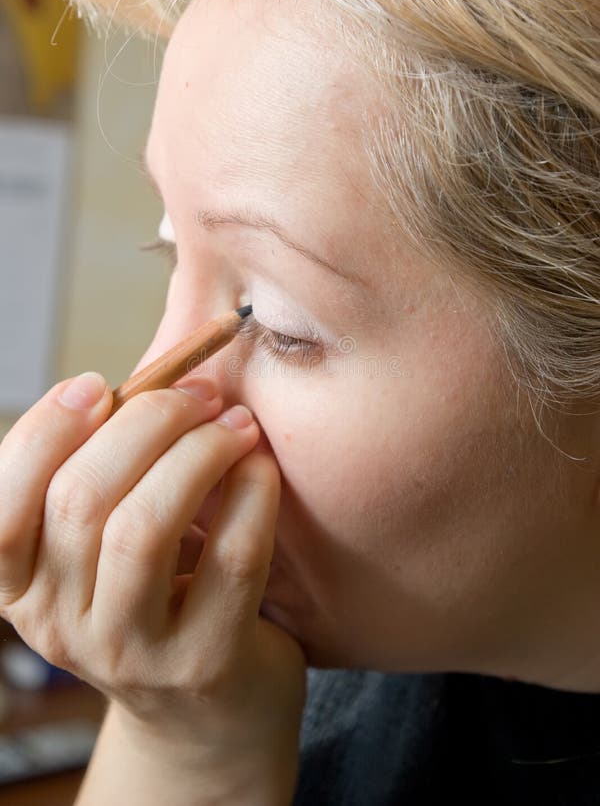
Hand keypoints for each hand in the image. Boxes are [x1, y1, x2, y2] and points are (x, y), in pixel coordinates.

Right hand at [0, 372, 306, 793]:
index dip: (45, 430)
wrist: (209, 709)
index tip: (99, 384)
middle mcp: (60, 625)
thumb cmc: (159, 593)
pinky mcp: (204, 661)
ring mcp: (131, 651)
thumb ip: (108, 468)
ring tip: (236, 424)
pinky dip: (252, 492)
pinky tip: (263, 465)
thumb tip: (156, 373)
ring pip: (144, 527)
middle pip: (81, 499)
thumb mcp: (106, 542)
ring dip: (197, 453)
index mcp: (22, 586)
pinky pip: (230, 558)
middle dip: (146, 422)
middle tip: (198, 392)